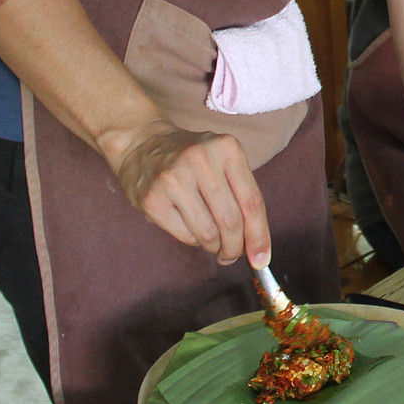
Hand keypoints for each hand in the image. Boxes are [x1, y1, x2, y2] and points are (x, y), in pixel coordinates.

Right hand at [112, 121, 270, 267]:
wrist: (141, 143)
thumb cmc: (192, 159)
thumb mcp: (223, 161)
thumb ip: (242, 196)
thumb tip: (257, 247)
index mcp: (227, 148)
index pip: (252, 202)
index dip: (260, 236)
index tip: (262, 259)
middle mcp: (201, 160)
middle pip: (231, 221)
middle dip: (235, 248)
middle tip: (232, 254)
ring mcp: (174, 179)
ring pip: (208, 233)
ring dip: (215, 247)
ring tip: (213, 243)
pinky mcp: (153, 198)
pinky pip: (185, 235)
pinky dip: (194, 241)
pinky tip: (192, 230)